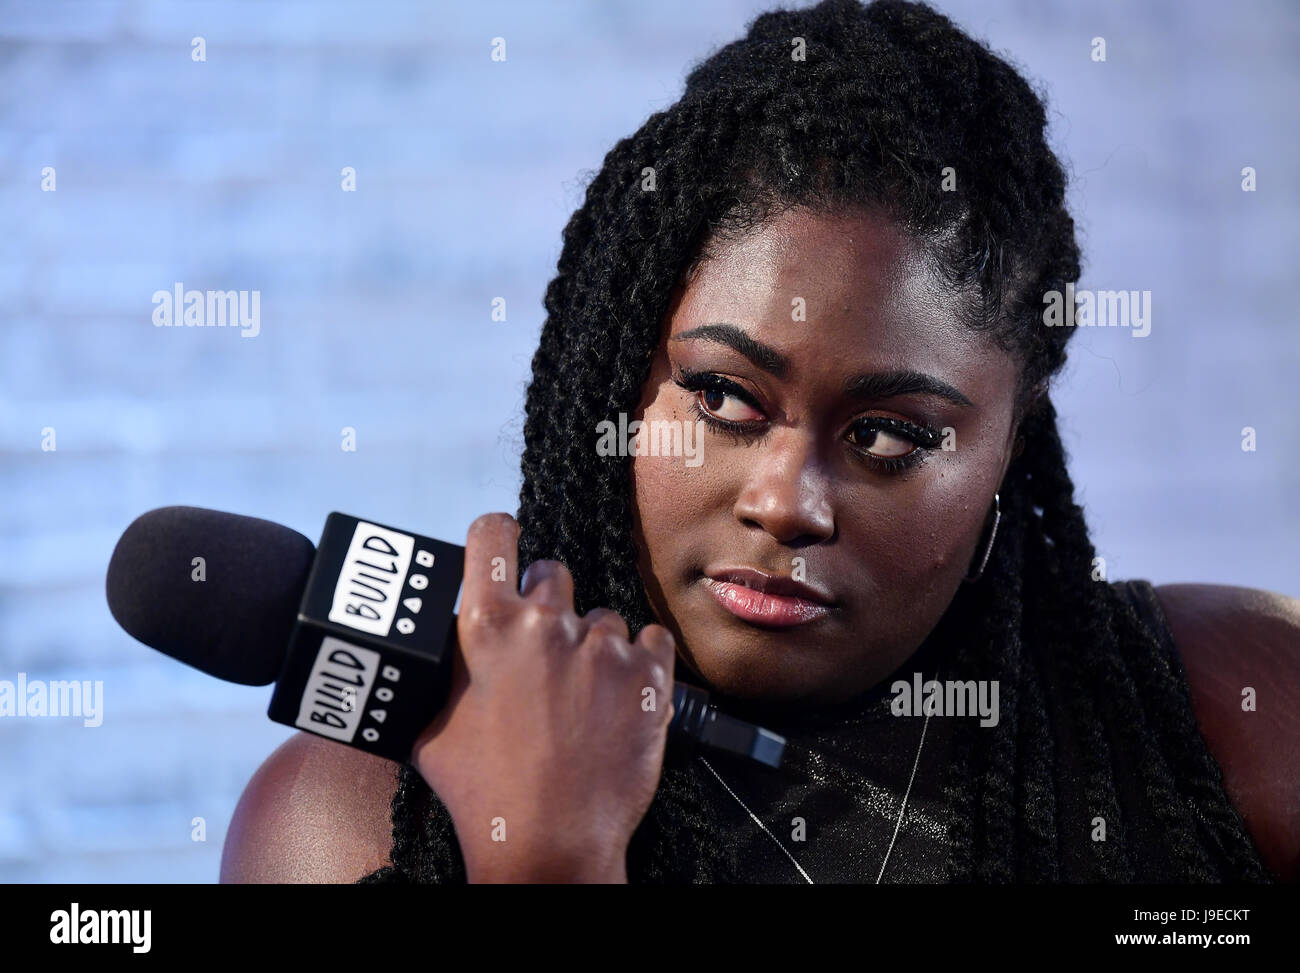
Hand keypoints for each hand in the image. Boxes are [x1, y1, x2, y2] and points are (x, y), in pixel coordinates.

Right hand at [410, 513, 677, 882]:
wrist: (548, 844)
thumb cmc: (485, 793)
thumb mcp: (433, 725)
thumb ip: (444, 669)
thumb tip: (448, 643)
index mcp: (487, 627)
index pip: (492, 535)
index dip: (496, 537)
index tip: (502, 546)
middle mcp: (545, 624)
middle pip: (551, 573)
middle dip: (546, 604)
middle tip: (542, 650)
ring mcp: (601, 648)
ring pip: (601, 616)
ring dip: (592, 643)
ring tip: (580, 695)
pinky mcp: (647, 675)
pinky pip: (650, 640)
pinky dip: (639, 661)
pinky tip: (620, 695)